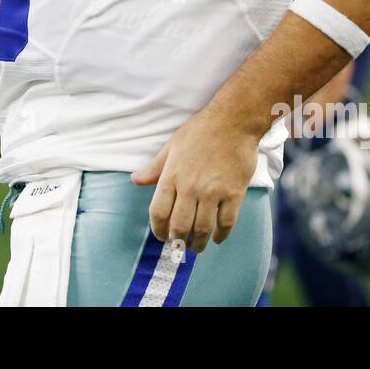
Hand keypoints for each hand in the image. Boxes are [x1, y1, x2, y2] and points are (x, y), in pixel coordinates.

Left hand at [131, 108, 259, 253]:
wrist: (233, 121)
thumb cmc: (200, 131)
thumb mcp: (172, 146)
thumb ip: (154, 168)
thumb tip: (135, 180)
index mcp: (172, 176)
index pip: (158, 212)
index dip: (158, 229)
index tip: (161, 236)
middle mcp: (190, 187)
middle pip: (179, 226)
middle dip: (177, 241)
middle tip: (179, 245)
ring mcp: (213, 192)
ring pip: (202, 228)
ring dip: (198, 243)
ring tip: (196, 247)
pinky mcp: (234, 193)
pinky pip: (226, 222)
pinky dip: (221, 235)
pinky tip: (217, 238)